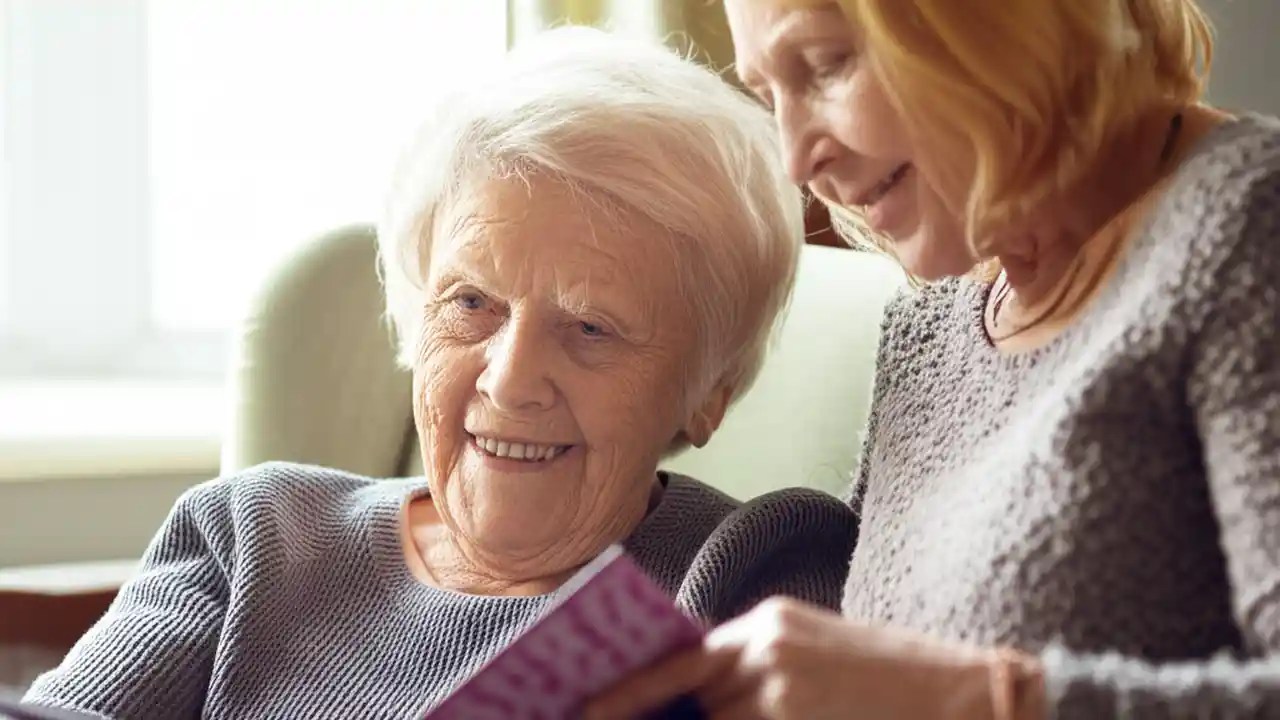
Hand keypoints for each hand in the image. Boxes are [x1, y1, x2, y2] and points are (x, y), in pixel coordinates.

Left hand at [585, 597, 1038, 719]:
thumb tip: (685, 705)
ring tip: (676, 718)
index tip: (583, 708)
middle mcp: (768, 654)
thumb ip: (751, 673)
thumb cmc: (889, 679)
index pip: (677, 659)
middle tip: (596, 718)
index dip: (628, 690)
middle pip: (685, 701)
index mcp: (765, 626)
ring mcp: (785, 696)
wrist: (972, 695)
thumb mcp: (812, 655)